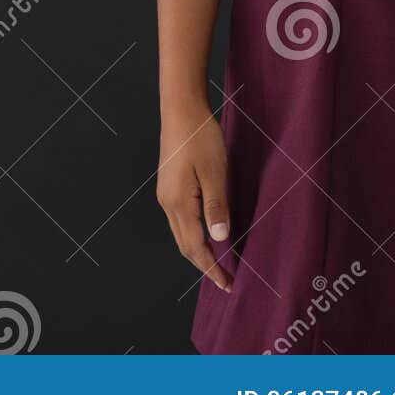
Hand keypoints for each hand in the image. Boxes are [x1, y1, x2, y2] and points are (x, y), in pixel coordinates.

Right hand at [157, 99, 233, 292]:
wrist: (181, 109)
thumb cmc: (201, 137)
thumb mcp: (215, 172)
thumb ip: (217, 206)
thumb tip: (220, 240)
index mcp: (179, 203)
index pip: (196, 247)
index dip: (212, 268)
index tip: (228, 284)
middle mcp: (167, 203)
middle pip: (185, 246)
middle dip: (204, 266)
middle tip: (226, 280)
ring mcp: (165, 195)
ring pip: (181, 234)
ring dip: (198, 252)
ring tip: (218, 263)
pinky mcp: (168, 186)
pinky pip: (180, 221)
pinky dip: (193, 235)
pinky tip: (206, 234)